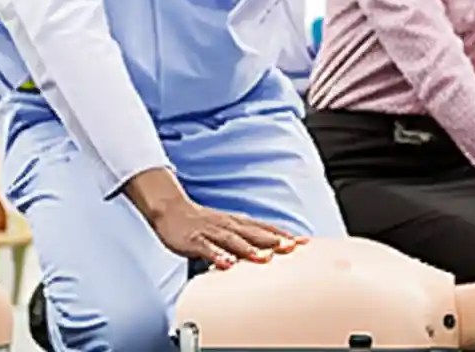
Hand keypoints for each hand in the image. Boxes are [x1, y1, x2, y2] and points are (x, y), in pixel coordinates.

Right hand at [147, 197, 303, 269]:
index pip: (265, 228)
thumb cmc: (202, 223)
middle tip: (291, 249)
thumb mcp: (227, 229)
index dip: (284, 235)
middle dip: (273, 241)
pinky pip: (207, 249)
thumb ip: (246, 241)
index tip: (304, 243)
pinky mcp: (194, 240)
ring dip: (249, 249)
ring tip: (264, 258)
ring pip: (233, 240)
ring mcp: (211, 232)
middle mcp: (228, 225)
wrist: (170, 210)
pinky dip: (217, 255)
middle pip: (254, 233)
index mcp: (237, 223)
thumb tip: (270, 254)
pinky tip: (226, 264)